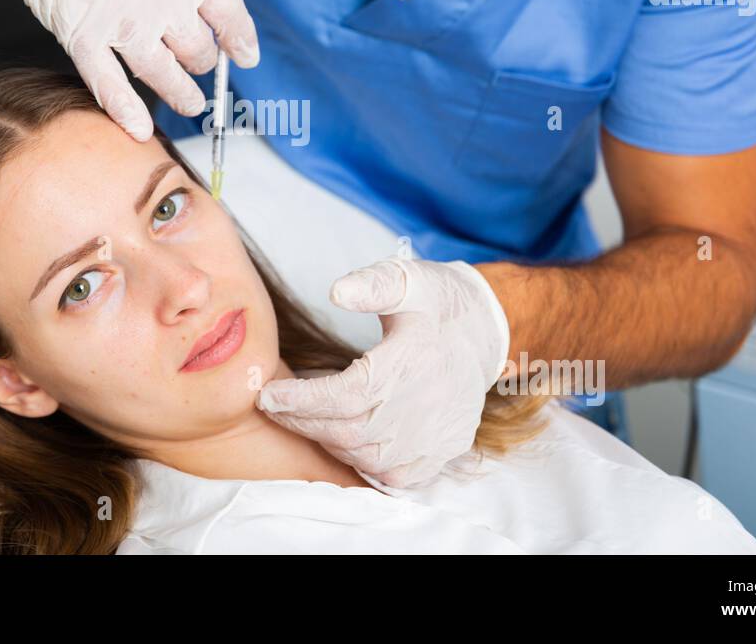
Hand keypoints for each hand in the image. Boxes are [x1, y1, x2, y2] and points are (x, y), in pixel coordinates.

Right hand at [0, 0, 266, 140]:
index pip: (230, 15)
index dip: (241, 39)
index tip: (246, 54)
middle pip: (198, 50)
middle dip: (204, 62)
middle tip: (201, 65)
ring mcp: (121, 22)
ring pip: (163, 74)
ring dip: (181, 94)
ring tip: (190, 102)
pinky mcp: (82, 37)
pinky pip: (109, 85)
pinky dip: (126, 110)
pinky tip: (139, 128)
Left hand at [258, 258, 510, 487]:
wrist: (488, 330)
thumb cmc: (439, 302)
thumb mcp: (408, 279)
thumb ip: (373, 283)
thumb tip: (336, 292)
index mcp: (413, 362)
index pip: (345, 394)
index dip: (302, 400)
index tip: (268, 394)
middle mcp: (427, 405)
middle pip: (350, 431)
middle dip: (303, 422)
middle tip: (274, 408)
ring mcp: (438, 434)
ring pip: (369, 457)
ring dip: (328, 442)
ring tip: (301, 420)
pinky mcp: (445, 449)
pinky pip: (397, 476)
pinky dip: (364, 465)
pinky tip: (342, 442)